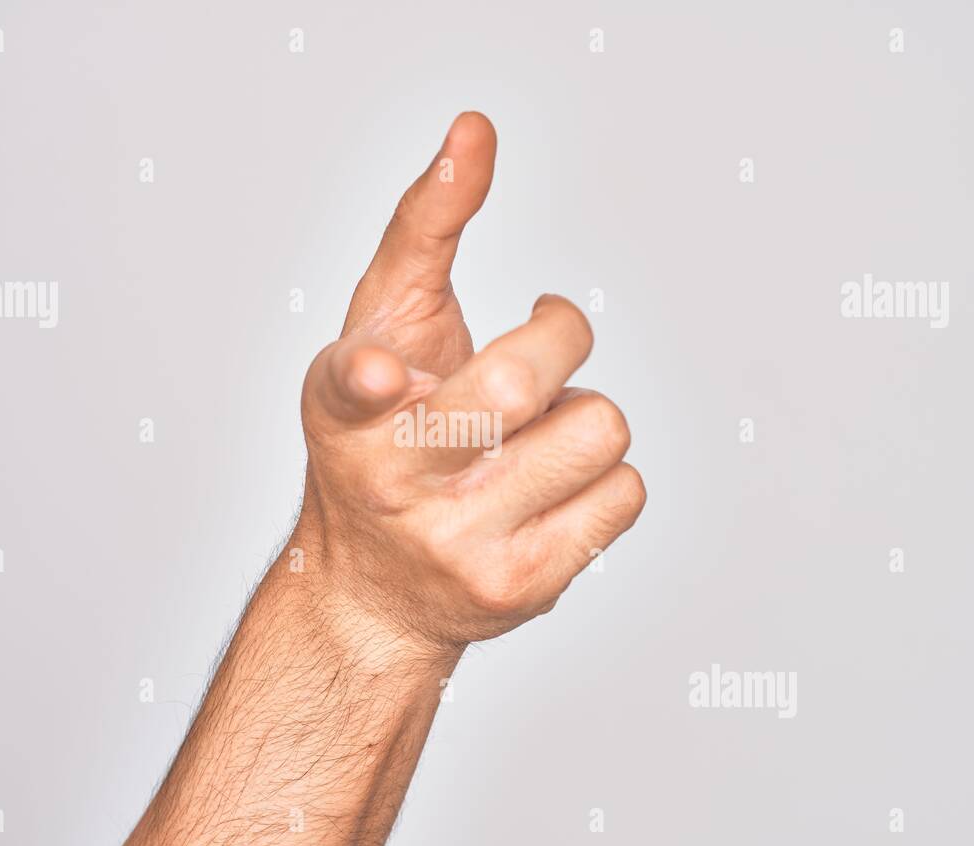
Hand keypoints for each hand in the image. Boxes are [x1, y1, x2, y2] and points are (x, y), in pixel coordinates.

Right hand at [293, 112, 645, 650]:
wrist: (372, 590)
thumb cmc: (380, 438)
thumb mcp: (378, 331)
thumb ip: (425, 228)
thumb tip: (476, 128)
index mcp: (346, 411)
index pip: (350, 384)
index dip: (371, 377)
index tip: (386, 377)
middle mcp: (393, 481)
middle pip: (522, 381)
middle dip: (559, 336)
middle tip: (539, 345)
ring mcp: (460, 542)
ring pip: (598, 426)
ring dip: (581, 413)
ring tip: (531, 439)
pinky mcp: (523, 587)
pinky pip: (627, 492)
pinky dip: (603, 474)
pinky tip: (550, 489)